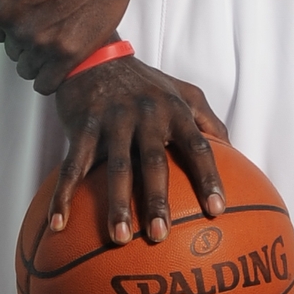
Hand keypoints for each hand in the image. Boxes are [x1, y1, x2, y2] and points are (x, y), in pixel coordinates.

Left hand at [0, 0, 143, 87]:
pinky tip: (59, 61)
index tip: (31, 13)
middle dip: (26, 39)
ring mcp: (45, 45)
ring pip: (28, 69)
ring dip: (38, 59)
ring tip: (55, 40)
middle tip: (48, 22)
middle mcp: (20, 30)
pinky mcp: (70, 55)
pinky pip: (47, 84)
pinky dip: (49, 78)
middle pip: (13, 51)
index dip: (14, 23)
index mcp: (2, 7)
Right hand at [48, 56, 229, 245]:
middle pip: (155, 163)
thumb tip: (233, 150)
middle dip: (158, 200)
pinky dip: (64, 195)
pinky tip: (59, 223)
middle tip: (161, 235)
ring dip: (117, 204)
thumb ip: (207, 118)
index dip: (208, 178)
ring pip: (116, 168)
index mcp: (174, 111)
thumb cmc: (144, 82)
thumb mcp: (182, 90)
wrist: (94, 55)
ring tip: (119, 238)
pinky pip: (73, 166)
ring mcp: (113, 121)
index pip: (198, 147)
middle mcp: (146, 115)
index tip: (217, 210)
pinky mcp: (83, 126)